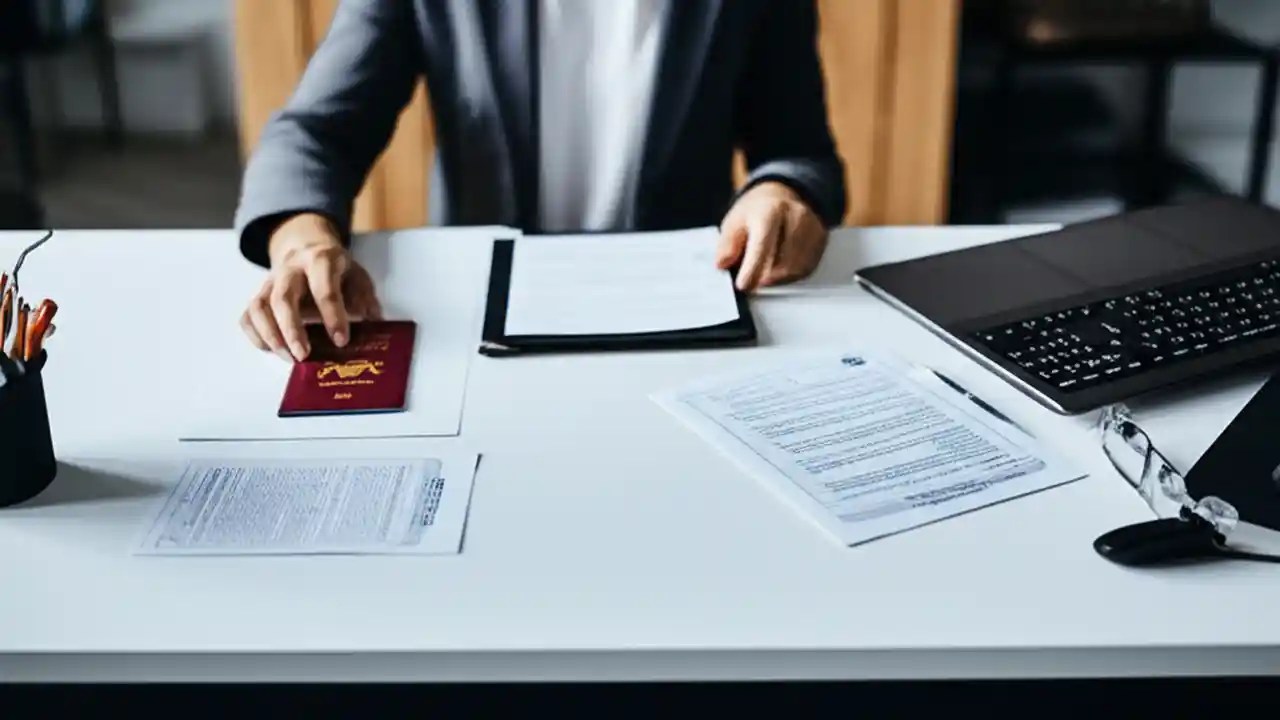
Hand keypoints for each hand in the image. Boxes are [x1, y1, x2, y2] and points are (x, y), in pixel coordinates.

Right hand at [240, 213, 382, 360]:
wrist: (307, 247)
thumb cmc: (337, 270)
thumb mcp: (358, 277)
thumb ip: (365, 301)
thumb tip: (370, 328)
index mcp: (322, 260)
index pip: (324, 288)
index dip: (333, 316)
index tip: (341, 341)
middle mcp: (291, 268)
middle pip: (282, 298)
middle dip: (292, 330)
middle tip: (304, 356)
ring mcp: (271, 281)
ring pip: (259, 307)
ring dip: (271, 336)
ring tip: (290, 358)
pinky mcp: (259, 295)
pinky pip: (248, 316)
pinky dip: (257, 336)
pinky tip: (274, 350)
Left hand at [716, 181, 828, 291]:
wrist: (784, 194)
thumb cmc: (756, 211)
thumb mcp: (734, 221)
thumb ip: (728, 244)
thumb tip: (722, 263)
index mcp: (770, 210)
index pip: (763, 244)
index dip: (753, 269)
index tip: (743, 285)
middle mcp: (796, 217)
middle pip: (784, 261)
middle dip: (765, 278)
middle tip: (752, 282)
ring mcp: (813, 228)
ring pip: (797, 268)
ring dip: (778, 278)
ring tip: (764, 274)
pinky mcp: (821, 240)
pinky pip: (807, 268)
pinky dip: (791, 276)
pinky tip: (779, 270)